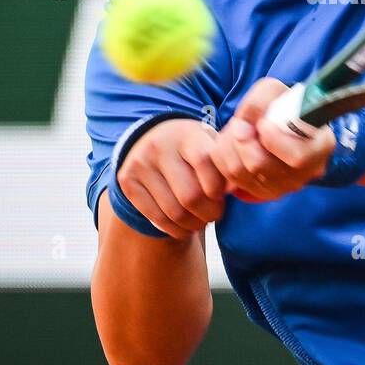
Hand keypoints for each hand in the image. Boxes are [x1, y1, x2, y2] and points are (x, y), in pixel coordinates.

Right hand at [115, 118, 227, 238]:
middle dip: (210, 213)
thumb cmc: (191, 147)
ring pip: (174, 212)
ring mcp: (140, 164)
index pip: (205, 163)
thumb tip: (237, 189)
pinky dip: (176, 230)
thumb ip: (223, 164)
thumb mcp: (209, 144)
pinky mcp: (128, 182)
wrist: (151, 137)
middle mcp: (160, 147)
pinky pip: (156, 218)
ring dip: (194, 225)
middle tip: (216, 215)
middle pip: (190, 195)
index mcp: (186, 134)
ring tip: (202, 222)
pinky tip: (185, 228)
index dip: (218, 188)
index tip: (223, 196)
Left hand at [212, 78, 335, 202]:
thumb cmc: (283, 105)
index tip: (263, 124)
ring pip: (240, 172)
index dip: (273, 141)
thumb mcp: (276, 92)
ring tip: (236, 130)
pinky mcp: (262, 193)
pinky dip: (224, 157)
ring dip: (229, 146)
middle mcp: (304, 174)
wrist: (282, 120)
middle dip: (241, 140)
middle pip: (260, 166)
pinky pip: (230, 178)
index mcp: (319, 147)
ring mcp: (283, 187)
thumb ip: (259, 102)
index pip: (298, 157)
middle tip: (240, 123)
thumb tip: (243, 124)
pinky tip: (233, 144)